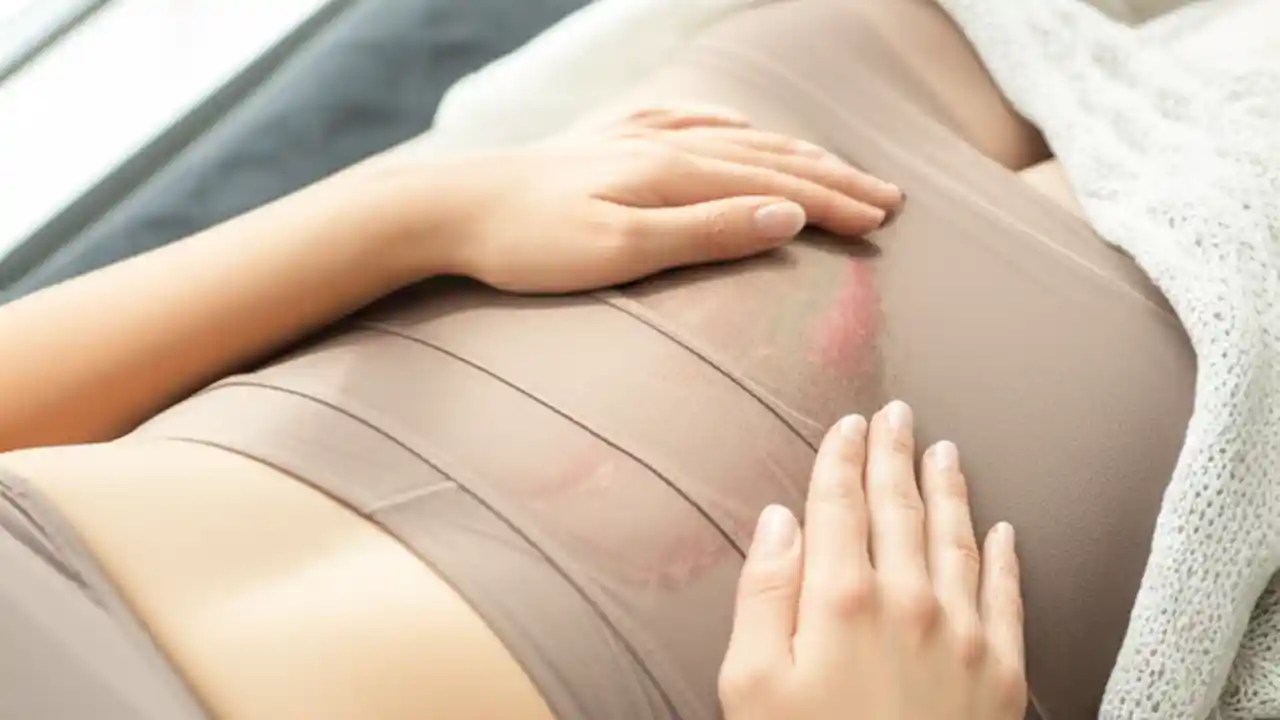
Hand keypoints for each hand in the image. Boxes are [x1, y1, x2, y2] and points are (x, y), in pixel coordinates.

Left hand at [401, 106, 902, 292]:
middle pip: (770, 157)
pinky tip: (741, 130)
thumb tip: (787, 215)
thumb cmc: (530, 243)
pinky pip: (690, 123)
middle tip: (889, 197)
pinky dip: (732, 130)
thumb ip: (706, 232)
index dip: (834, 204)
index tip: (883, 222)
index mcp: (674, 173)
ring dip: (795, 155)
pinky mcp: (612, 139)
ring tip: (839, 167)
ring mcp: (638, 136)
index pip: (777, 187)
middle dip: (834, 179)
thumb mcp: (619, 250)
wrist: (453, 206)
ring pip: (738, 139)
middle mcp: (665, 144)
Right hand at [720, 401, 1026, 719]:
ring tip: (946, 451)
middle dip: (895, 455)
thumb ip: (764, 595)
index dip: (842, 458)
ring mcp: (963, 635)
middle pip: (898, 508)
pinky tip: (1003, 531)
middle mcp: (907, 601)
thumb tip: (780, 522)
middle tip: (898, 414)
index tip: (848, 425)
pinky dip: (1004, 557)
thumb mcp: (750, 687)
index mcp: (839, 600)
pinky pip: (1007, 595)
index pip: (838, 505)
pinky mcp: (1003, 673)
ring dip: (949, 489)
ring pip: (956, 538)